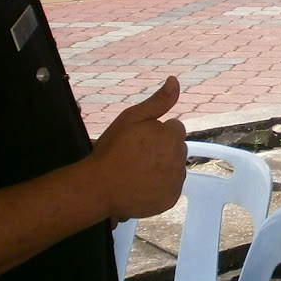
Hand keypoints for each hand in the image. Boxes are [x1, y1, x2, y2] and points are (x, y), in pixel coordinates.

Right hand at [91, 77, 186, 219]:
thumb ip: (158, 101)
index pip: (175, 128)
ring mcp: (177, 181)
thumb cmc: (113, 149)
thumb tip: (175, 80)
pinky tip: (142, 186)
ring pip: (175, 168)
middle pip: (176, 148)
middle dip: (162, 149)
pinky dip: (160, 186)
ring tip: (137, 172)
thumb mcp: (132, 118)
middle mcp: (180, 158)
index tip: (139, 140)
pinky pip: (171, 188)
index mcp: (173, 136)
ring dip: (163, 168)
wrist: (99, 186)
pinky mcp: (171, 199)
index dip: (157, 132)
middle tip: (137, 156)